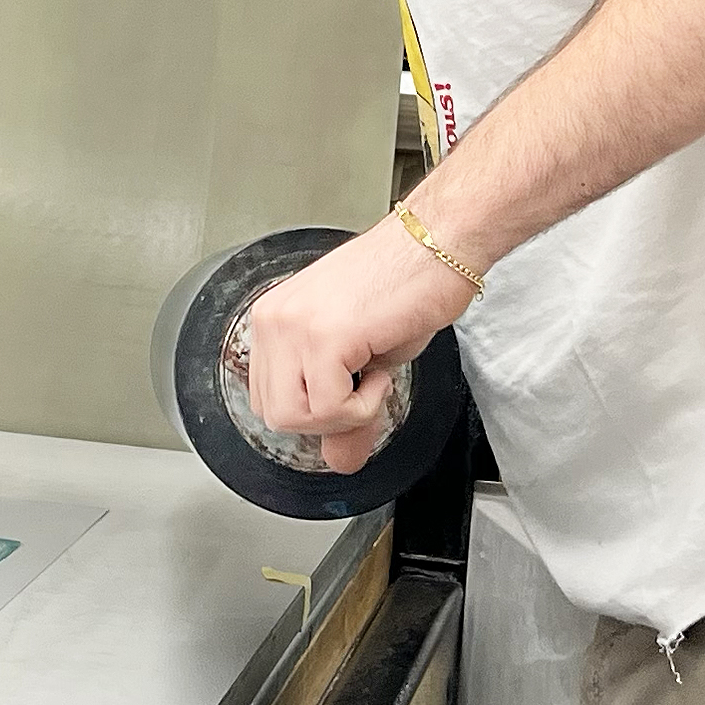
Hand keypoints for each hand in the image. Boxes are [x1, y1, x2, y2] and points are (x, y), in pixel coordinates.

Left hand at [245, 214, 477, 472]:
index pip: (267, 399)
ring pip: (295, 418)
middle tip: (364, 384)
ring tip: (372, 372)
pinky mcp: (323, 336)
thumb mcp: (363, 357)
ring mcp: (293, 326)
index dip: (314, 410)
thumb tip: (339, 462)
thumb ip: (340, 410)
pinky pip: (331, 407)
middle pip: (274, 415)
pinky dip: (365, 405)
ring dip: (344, 413)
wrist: (438, 242)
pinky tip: (380, 365)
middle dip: (326, 418)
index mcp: (273, 319)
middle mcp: (273, 319)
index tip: (351, 386)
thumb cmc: (406, 286)